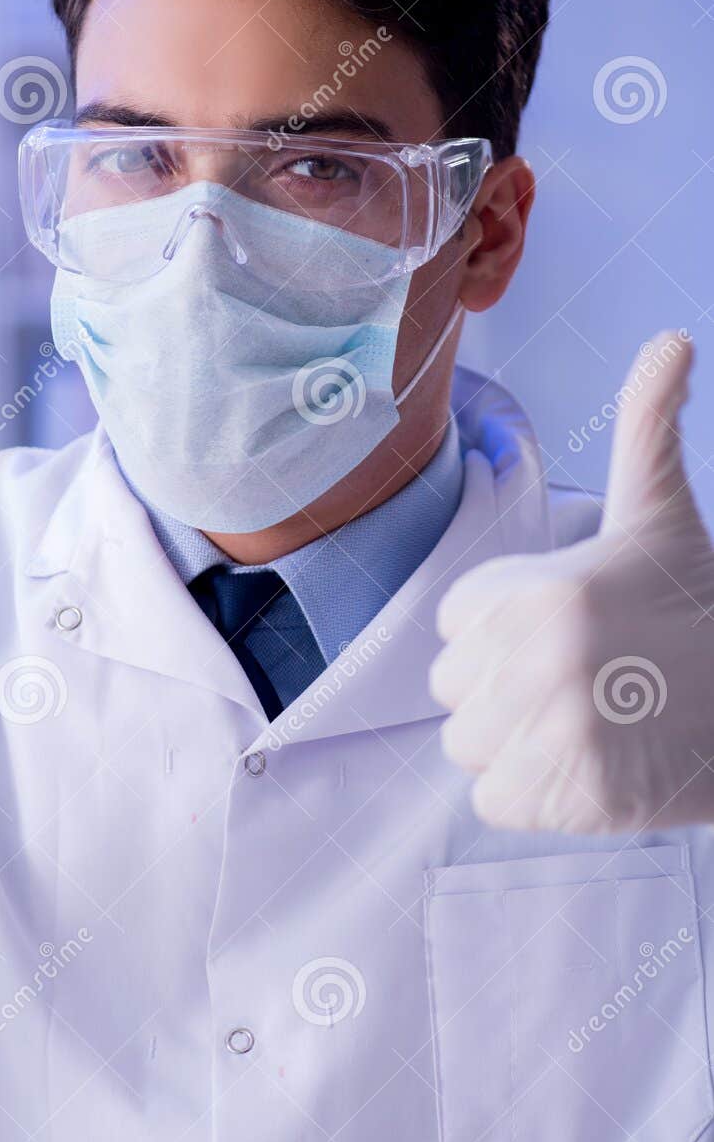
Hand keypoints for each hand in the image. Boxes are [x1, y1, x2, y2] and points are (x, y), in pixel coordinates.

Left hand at [429, 330, 713, 833]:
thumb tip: (671, 339)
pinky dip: (534, 793)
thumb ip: (649, 426)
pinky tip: (587, 765)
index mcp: (538, 590)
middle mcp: (536, 661)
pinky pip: (495, 801)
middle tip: (582, 680)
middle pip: (454, 689)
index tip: (566, 629)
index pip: (453, 623)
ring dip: (516, 742)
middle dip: (505, 687)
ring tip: (588, 720)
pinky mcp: (569, 800)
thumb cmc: (699, 604)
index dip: (503, 628)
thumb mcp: (664, 513)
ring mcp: (552, 735)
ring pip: (470, 746)